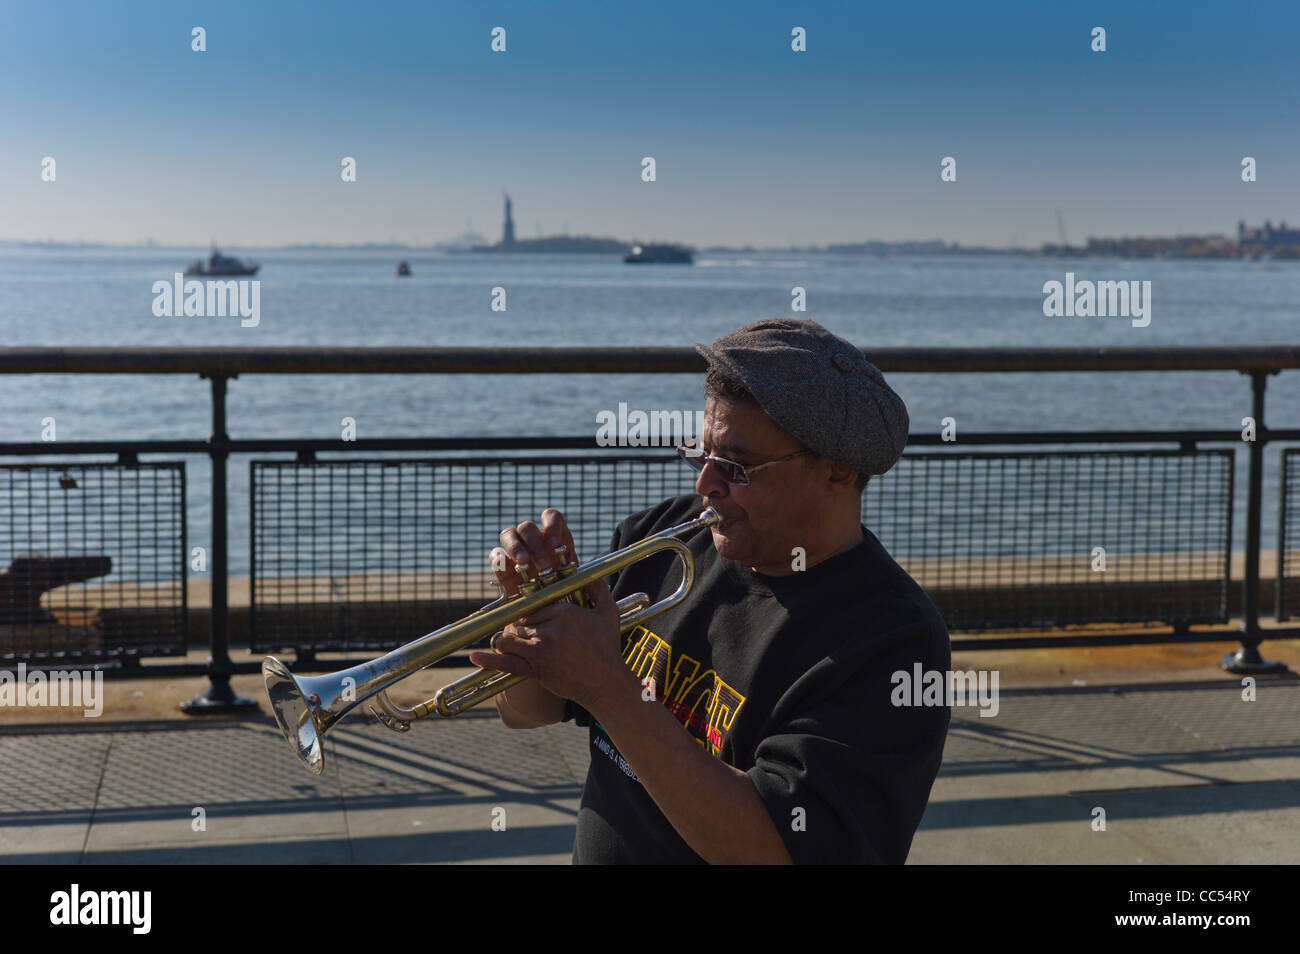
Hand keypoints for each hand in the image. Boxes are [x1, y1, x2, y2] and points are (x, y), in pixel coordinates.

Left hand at [469, 577, 630, 710]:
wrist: (605, 683)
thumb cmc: (608, 648)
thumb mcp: (608, 614)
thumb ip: (599, 590)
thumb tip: (592, 575)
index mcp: (563, 612)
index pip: (535, 607)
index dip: (535, 615)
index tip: (539, 622)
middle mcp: (549, 629)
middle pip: (521, 622)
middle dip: (523, 628)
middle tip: (532, 636)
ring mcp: (540, 649)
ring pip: (511, 638)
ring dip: (510, 640)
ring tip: (515, 644)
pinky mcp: (535, 669)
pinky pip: (507, 662)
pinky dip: (489, 660)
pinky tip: (475, 657)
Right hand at [489, 508, 579, 597]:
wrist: (547, 605)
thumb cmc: (564, 588)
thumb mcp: (577, 579)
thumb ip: (582, 575)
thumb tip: (589, 579)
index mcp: (552, 535)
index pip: (550, 517)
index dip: (552, 526)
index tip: (557, 545)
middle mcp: (532, 538)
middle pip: (527, 527)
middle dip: (535, 545)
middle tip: (545, 565)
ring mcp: (515, 549)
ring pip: (508, 534)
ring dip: (515, 547)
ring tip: (523, 563)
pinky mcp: (502, 565)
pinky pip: (495, 554)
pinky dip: (499, 559)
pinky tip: (506, 567)